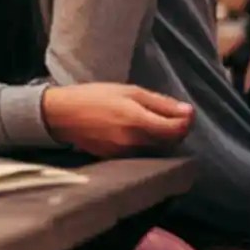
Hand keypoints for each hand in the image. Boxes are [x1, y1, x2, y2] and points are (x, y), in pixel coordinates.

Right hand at [41, 83, 193, 157]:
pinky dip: (144, 142)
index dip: (187, 121)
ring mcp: (126, 153)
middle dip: (174, 129)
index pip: (177, 130)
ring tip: (146, 120)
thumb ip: (160, 102)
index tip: (185, 112)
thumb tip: (188, 111)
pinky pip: (141, 152)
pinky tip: (131, 130)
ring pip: (156, 148)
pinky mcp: (117, 159)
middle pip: (170, 141)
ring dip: (159, 136)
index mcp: (138, 121)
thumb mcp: (128, 91)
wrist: (61, 114)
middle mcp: (134, 142)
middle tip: (166, 113)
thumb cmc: (94, 97)